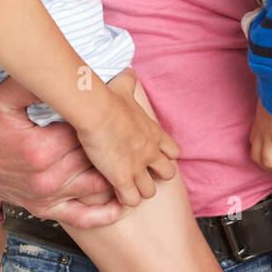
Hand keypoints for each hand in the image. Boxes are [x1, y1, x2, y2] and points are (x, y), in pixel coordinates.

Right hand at [0, 74, 129, 228]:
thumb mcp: (3, 96)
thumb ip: (34, 83)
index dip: (102, 120)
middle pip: (95, 160)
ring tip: (133, 160)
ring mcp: (45, 198)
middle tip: (132, 131)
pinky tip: (122, 203)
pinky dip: (104, 212)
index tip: (115, 107)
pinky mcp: (43, 209)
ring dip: (116, 175)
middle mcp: (45, 179)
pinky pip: (81, 218)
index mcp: (39, 150)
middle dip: (114, 145)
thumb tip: (61, 66)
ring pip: (95, 188)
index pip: (87, 135)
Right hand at [75, 69, 179, 207]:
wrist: (97, 111)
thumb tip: (129, 70)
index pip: (174, 152)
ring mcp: (139, 168)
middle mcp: (151, 152)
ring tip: (126, 186)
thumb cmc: (110, 98)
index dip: (164, 155)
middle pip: (168, 174)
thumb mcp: (124, 85)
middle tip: (140, 173)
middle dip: (156, 175)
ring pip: (151, 192)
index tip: (152, 155)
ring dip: (140, 190)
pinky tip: (114, 193)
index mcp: (154, 133)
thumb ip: (129, 81)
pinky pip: (132, 200)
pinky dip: (124, 199)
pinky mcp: (123, 179)